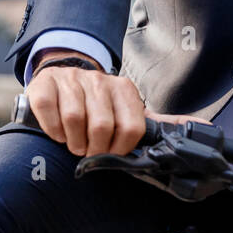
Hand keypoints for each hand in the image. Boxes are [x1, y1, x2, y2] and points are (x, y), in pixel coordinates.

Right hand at [26, 52, 148, 156]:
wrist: (62, 80)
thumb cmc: (95, 105)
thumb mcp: (124, 111)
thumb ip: (150, 123)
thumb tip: (187, 125)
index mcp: (123, 89)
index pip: (131, 127)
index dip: (120, 149)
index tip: (111, 153)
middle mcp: (98, 80)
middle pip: (101, 126)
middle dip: (94, 148)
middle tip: (89, 151)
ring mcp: (70, 78)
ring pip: (74, 118)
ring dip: (73, 141)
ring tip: (74, 143)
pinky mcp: (45, 82)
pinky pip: (48, 110)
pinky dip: (53, 130)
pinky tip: (58, 132)